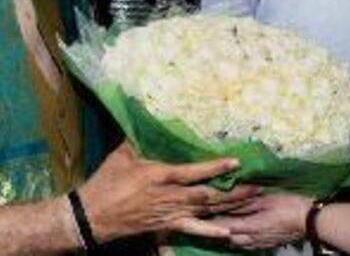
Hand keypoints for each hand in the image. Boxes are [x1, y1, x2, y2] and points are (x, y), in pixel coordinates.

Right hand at [77, 142, 258, 242]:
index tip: (236, 163)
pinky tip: (229, 233)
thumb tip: (146, 116)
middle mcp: (169, 197)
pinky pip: (192, 231)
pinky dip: (211, 232)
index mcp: (159, 176)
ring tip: (251, 202)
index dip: (215, 168)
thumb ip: (138, 138)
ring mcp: (169, 214)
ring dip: (230, 208)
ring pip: (206, 212)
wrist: (92, 216)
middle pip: (207, 195)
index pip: (193, 172)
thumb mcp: (122, 155)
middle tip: (258, 187)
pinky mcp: (166, 227)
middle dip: (234, 192)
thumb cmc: (106, 183)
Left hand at [211, 193, 313, 249]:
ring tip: (221, 225)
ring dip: (228, 235)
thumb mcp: (266, 199)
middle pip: (228, 237)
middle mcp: (252, 239)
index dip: (213, 220)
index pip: (225, 225)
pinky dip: (239, 239)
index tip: (203, 212)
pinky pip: (247, 246)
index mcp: (250, 227)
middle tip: (210, 217)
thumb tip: (229, 202)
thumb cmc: (289, 206)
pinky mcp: (266, 245)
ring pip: (237, 244)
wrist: (310, 222)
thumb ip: (246, 202)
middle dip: (218, 229)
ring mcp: (259, 244)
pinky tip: (238, 233)